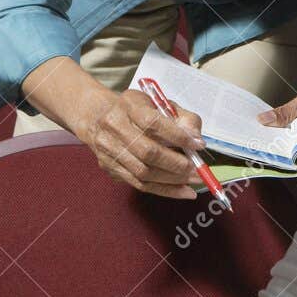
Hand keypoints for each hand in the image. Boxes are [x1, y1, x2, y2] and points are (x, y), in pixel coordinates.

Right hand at [76, 86, 203, 198]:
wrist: (98, 118)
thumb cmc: (138, 111)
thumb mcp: (162, 105)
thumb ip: (184, 119)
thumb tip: (196, 139)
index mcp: (129, 105)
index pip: (153, 123)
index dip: (178, 136)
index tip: (198, 145)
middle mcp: (114, 127)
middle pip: (147, 151)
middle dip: (176, 163)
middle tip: (197, 169)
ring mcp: (109, 150)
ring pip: (143, 172)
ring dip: (173, 180)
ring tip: (194, 180)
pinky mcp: (109, 168)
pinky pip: (139, 184)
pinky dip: (165, 190)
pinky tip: (183, 192)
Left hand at [260, 81, 296, 150]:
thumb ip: (287, 110)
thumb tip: (264, 120)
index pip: (294, 147)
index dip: (277, 143)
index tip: (262, 138)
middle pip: (293, 151)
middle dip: (276, 143)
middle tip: (259, 136)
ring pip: (294, 149)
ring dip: (281, 140)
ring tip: (266, 133)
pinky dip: (288, 138)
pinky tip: (278, 131)